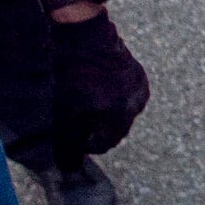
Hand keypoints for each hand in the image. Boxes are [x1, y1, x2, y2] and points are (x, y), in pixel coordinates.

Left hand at [45, 8, 149, 154]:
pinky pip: (124, 94)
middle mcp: (136, 104)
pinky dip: (111, 95)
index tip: (74, 134)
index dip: (87, 143)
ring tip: (86, 98)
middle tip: (77, 115)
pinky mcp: (137, 73)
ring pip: (120, 111)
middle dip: (96, 126)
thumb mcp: (65, 113)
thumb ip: (70, 144)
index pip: (106, 144)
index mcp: (122, 116)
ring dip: (104, 110)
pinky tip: (97, 86)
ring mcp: (139, 86)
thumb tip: (70, 170)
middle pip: (115, 128)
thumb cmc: (73, 74)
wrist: (84, 34)